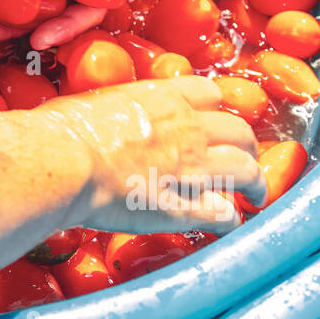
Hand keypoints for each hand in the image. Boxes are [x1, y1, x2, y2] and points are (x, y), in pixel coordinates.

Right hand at [43, 76, 265, 234]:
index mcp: (164, 98)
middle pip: (237, 129)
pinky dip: (229, 220)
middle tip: (244, 157)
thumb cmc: (63, 129)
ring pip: (245, 169)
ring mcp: (192, 168)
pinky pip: (222, 214)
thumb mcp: (90, 101)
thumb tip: (94, 112)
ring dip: (255, 181)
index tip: (215, 118)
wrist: (64, 161)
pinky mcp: (184, 207)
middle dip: (245, 144)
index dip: (216, 107)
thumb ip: (109, 107)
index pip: (210, 94)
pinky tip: (229, 224)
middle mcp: (188, 128)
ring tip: (256, 193)